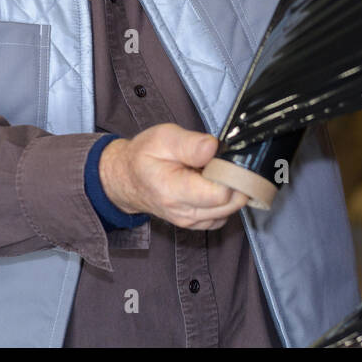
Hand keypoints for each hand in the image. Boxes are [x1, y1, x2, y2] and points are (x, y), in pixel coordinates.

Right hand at [98, 124, 249, 229]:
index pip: (220, 194)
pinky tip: (212, 184)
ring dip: (230, 190)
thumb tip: (213, 147)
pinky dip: (225, 200)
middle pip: (230, 203)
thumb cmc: (144, 156)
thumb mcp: (163, 138)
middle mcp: (184, 213)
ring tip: (213, 171)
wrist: (127, 179)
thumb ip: (190, 143)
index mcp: (174, 191)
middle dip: (234, 180)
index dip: (231, 173)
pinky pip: (224, 214)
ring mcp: (191, 222)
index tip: (226, 157)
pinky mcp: (197, 224)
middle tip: (221, 161)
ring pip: (230, 210)